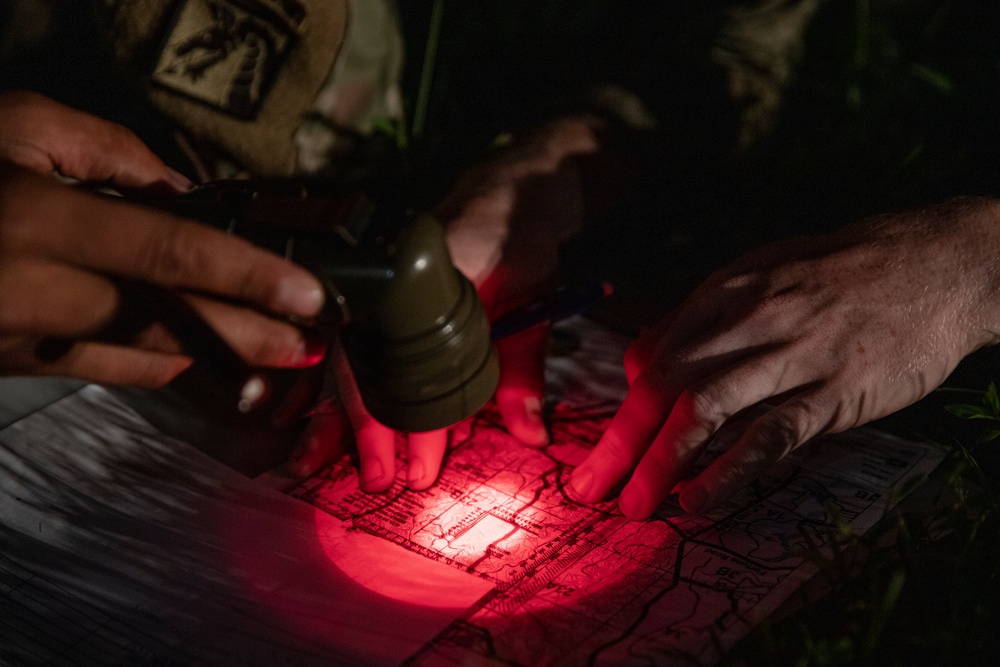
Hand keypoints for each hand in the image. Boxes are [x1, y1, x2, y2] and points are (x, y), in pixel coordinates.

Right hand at [0, 91, 325, 384]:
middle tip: (311, 342)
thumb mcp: (12, 124)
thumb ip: (106, 152)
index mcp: (37, 218)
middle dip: (249, 335)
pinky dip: (156, 362)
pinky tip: (200, 360)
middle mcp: (32, 287)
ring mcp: (19, 337)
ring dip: (214, 359)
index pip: (168, 250)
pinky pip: (100, 368)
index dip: (246, 276)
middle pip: (168, 317)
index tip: (308, 296)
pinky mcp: (10, 363)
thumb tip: (180, 192)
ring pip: (140, 355)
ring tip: (276, 359)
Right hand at [287, 115, 610, 488]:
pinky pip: (339, 338)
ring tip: (311, 462)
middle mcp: (388, 274)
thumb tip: (528, 435)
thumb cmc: (524, 240)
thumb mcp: (536, 301)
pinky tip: (299, 412)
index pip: (400, 363)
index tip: (415, 468)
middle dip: (359, 430)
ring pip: (338, 352)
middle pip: (358, 363)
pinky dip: (324, 378)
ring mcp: (373, 276)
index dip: (405, 422)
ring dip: (329, 410)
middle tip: (371, 482)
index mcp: (430, 274)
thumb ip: (525, 368)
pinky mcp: (369, 283)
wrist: (508, 184)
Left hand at [568, 197, 999, 517]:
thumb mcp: (765, 272)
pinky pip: (767, 436)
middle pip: (661, 385)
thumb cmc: (842, 273)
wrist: (934, 262)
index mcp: (724, 291)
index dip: (625, 405)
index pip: (652, 352)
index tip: (615, 444)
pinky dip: (727, 472)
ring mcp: (789, 354)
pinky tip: (699, 501)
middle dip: (618, 444)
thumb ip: (709, 317)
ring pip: (702, 411)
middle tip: (588, 489)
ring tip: (634, 507)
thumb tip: (652, 357)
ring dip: (658, 464)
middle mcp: (746, 319)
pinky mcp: (832, 390)